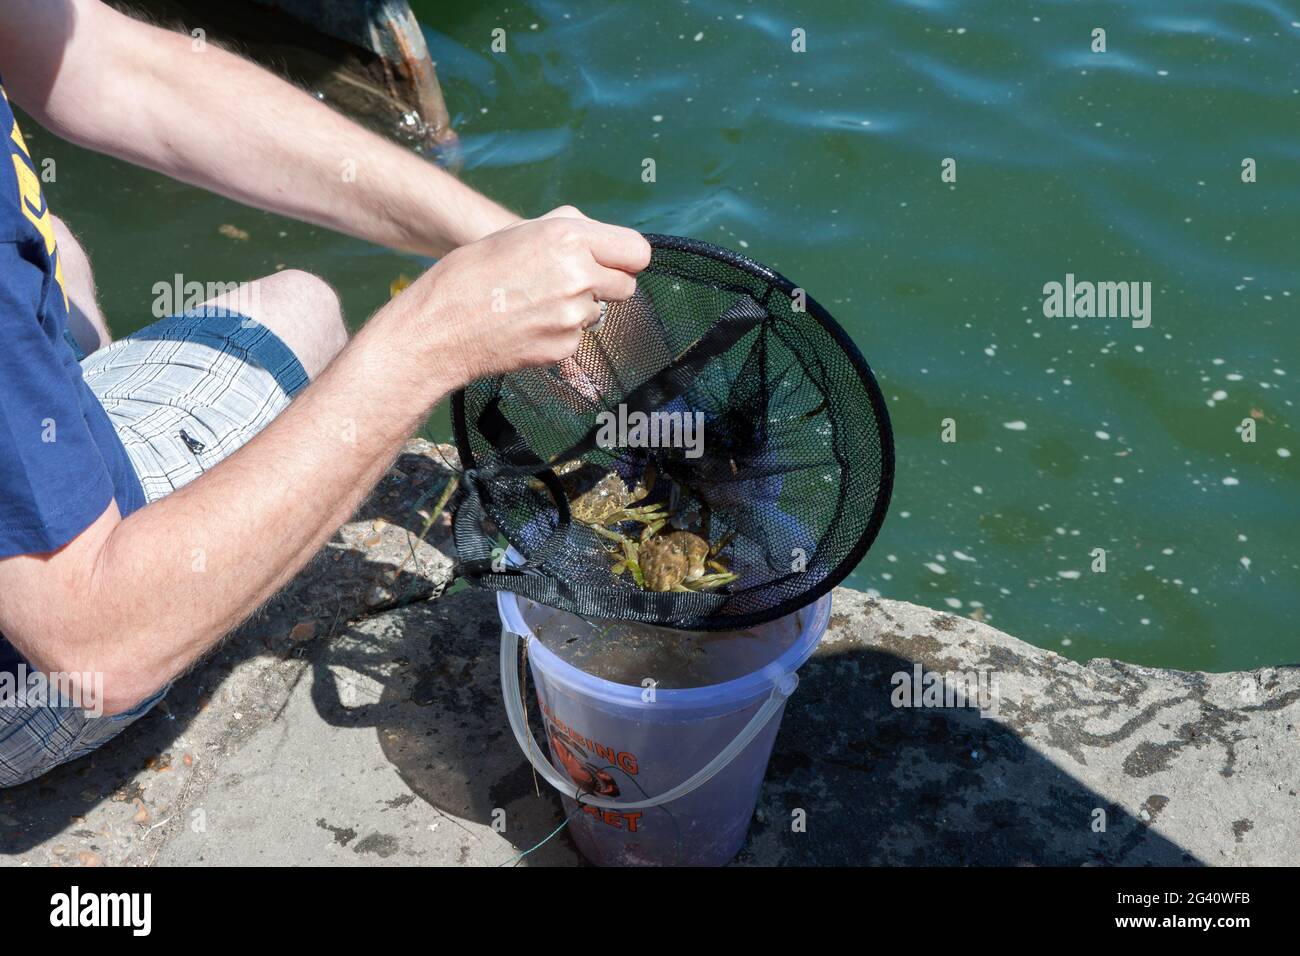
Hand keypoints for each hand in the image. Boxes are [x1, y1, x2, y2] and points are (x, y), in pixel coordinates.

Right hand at [411, 206, 650, 386]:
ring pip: (600, 311)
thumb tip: (602, 240)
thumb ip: (567, 231)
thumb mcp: (520, 232)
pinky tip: (527, 325)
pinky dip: (560, 332)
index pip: (637, 251)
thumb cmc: (472, 273)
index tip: (617, 263)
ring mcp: (573, 316)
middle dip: (608, 284)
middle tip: (573, 284)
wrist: (439, 328)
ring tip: (535, 303)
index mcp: (568, 238)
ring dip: (579, 308)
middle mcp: (578, 276)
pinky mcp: (564, 347)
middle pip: (627, 285)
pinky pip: (578, 337)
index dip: (627, 258)